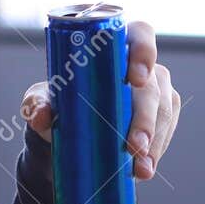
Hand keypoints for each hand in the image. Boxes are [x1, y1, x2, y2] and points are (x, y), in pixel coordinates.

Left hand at [20, 21, 179, 179]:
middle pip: (154, 84)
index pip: (140, 34)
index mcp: (115, 46)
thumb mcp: (42, 101)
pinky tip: (144, 168)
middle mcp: (141, 64)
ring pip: (164, 110)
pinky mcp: (164, 112)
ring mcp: (157, 88)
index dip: (144, 51)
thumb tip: (42, 116)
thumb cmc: (60, 102)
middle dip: (146, 118)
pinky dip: (157, 151)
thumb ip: (37, 104)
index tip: (136, 79)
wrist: (70, 129)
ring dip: (155, 141)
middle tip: (134, 147)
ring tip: (140, 169)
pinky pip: (167, 130)